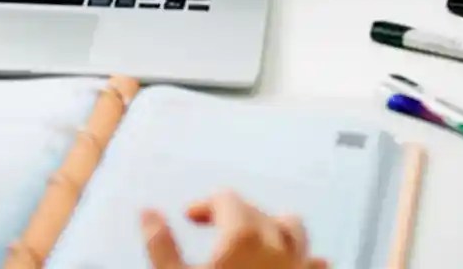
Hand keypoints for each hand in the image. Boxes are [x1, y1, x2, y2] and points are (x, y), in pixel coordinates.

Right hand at [142, 191, 327, 268]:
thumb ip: (160, 245)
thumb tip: (149, 214)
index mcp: (242, 237)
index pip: (226, 200)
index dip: (204, 204)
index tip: (190, 218)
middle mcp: (276, 246)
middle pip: (257, 210)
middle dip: (233, 213)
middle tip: (211, 228)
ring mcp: (297, 268)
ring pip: (294, 229)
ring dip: (272, 225)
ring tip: (252, 237)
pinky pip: (314, 264)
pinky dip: (304, 257)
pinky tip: (294, 262)